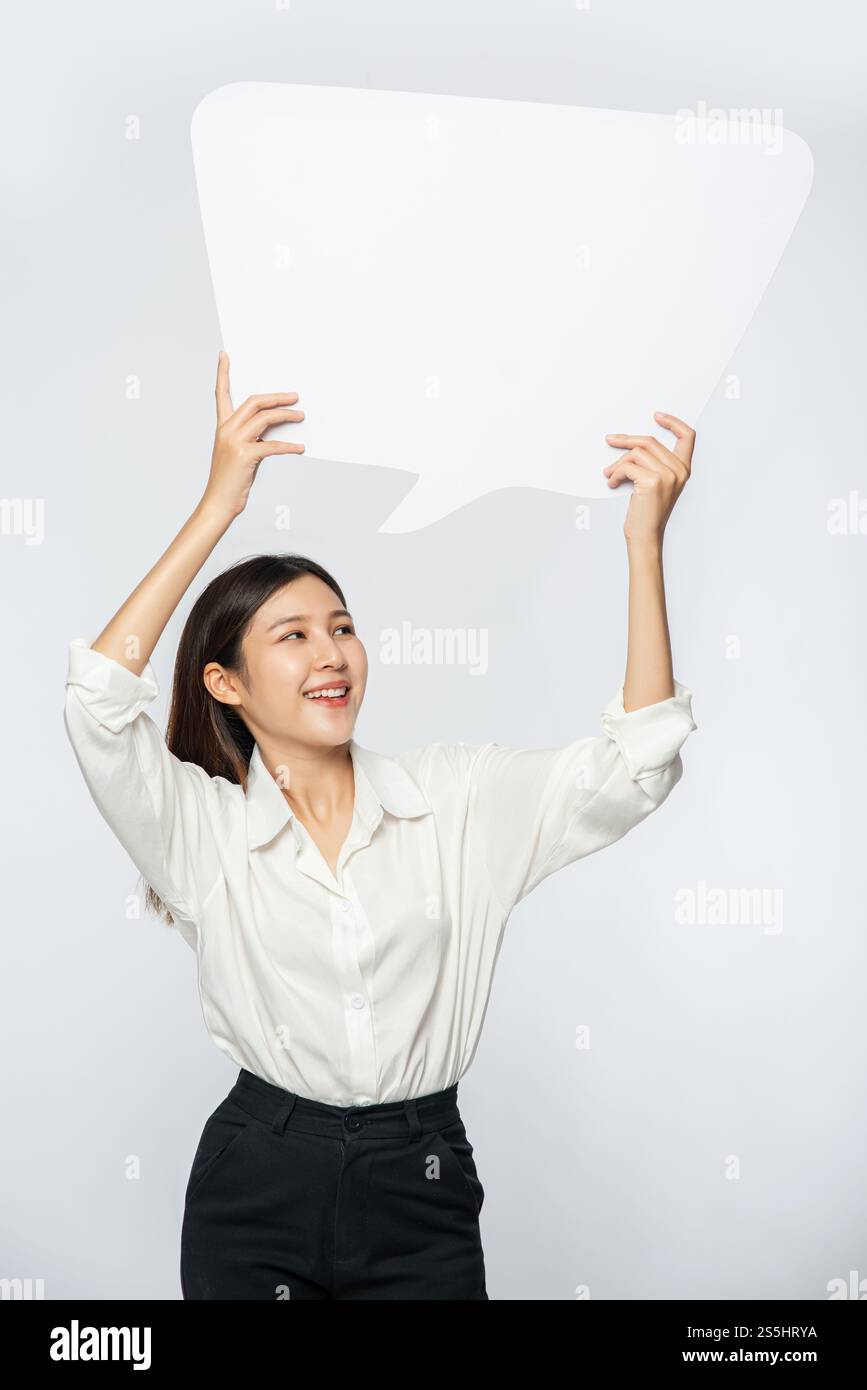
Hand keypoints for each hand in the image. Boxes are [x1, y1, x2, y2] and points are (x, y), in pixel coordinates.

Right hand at [201, 351, 305, 518]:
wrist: (218, 503)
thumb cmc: (229, 481)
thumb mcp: (238, 453)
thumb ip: (251, 437)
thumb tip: (273, 426)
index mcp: (222, 427)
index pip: (221, 394)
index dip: (223, 374)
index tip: (225, 356)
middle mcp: (226, 430)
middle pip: (253, 402)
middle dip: (276, 397)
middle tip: (294, 396)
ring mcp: (234, 442)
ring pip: (264, 418)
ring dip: (287, 416)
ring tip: (301, 416)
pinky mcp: (244, 456)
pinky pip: (272, 445)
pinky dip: (289, 446)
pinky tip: (300, 447)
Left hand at [602, 411, 694, 546]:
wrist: (644, 536)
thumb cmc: (646, 512)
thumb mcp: (654, 484)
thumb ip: (652, 463)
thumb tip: (630, 444)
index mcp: (682, 470)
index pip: (687, 436)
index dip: (673, 422)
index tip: (656, 415)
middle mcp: (678, 471)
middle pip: (649, 441)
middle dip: (625, 440)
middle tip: (610, 440)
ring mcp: (667, 475)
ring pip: (635, 453)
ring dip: (617, 463)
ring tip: (610, 475)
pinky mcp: (652, 482)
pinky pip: (627, 467)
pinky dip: (615, 474)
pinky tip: (612, 483)